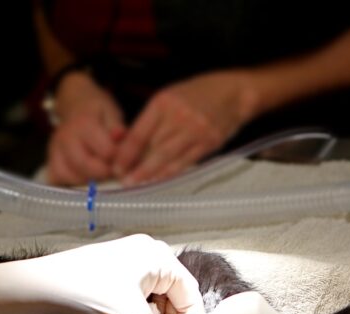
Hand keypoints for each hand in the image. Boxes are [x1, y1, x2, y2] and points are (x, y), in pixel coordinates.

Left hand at [0, 235, 203, 313]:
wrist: (38, 288)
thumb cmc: (85, 293)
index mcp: (157, 254)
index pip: (189, 291)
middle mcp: (143, 251)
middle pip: (171, 292)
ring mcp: (124, 259)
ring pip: (151, 295)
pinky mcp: (107, 270)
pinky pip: (133, 293)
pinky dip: (134, 312)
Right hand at [47, 72, 125, 185]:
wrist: (76, 106)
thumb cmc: (99, 113)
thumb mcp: (111, 113)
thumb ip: (117, 127)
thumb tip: (120, 135)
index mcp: (84, 123)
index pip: (105, 151)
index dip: (118, 159)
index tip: (124, 159)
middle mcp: (66, 136)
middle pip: (84, 165)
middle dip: (103, 173)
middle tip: (112, 171)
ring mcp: (55, 149)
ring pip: (68, 175)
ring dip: (87, 180)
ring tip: (99, 174)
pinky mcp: (50, 159)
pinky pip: (56, 178)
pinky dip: (70, 183)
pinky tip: (83, 178)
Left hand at [113, 71, 259, 185]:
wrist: (234, 92)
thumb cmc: (198, 95)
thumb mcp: (170, 98)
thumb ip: (152, 120)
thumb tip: (130, 147)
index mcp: (163, 102)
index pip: (138, 132)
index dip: (125, 152)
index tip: (115, 166)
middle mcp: (178, 116)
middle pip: (151, 146)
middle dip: (134, 166)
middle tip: (121, 180)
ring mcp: (195, 130)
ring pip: (166, 156)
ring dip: (149, 173)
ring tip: (135, 184)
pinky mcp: (209, 142)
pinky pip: (185, 161)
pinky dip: (170, 173)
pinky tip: (158, 181)